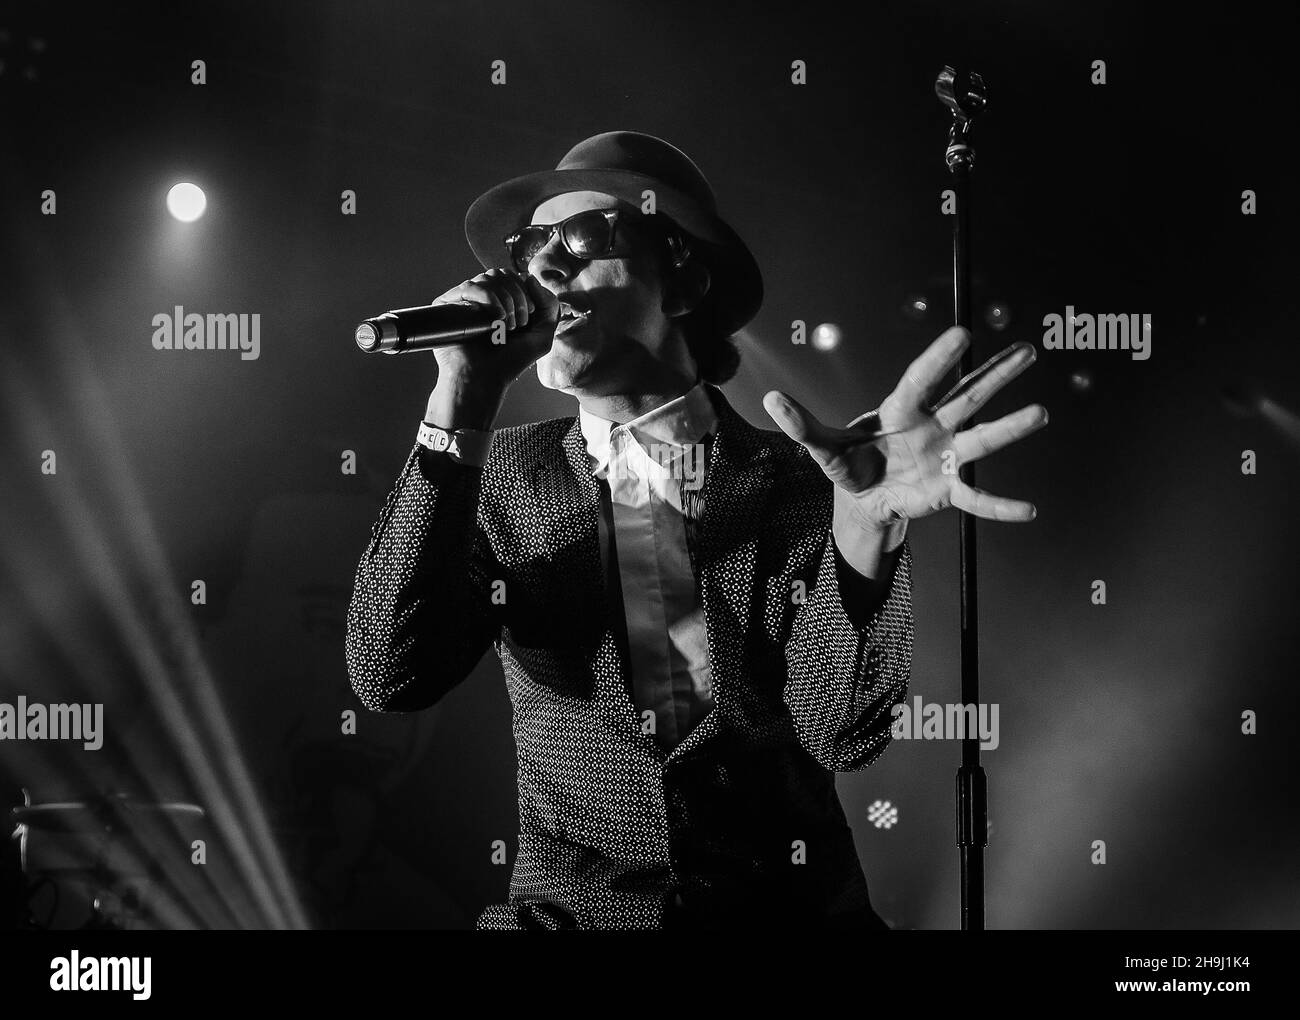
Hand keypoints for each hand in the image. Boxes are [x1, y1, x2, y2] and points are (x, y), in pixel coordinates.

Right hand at [429, 267, 559, 389]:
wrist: (483, 380)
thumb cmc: (510, 362)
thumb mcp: (542, 336)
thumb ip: (549, 305)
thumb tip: (529, 276)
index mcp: (501, 302)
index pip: (514, 277)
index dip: (526, 291)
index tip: (530, 317)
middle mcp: (481, 299)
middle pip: (502, 274)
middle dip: (518, 296)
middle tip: (519, 324)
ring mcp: (464, 301)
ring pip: (488, 277)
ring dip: (505, 300)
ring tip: (506, 326)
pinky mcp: (447, 305)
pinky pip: (470, 286)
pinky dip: (489, 298)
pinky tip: (495, 319)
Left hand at [763, 327, 1047, 531]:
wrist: (865, 499)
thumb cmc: (850, 462)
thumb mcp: (824, 447)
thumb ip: (802, 425)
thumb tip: (769, 399)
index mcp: (902, 410)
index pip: (922, 380)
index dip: (940, 359)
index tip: (963, 334)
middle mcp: (933, 427)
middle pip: (967, 398)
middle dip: (995, 376)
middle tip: (1026, 351)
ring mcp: (946, 456)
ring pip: (981, 440)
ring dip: (1010, 428)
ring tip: (1040, 413)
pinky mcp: (950, 489)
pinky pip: (978, 498)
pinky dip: (1001, 506)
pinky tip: (1028, 509)